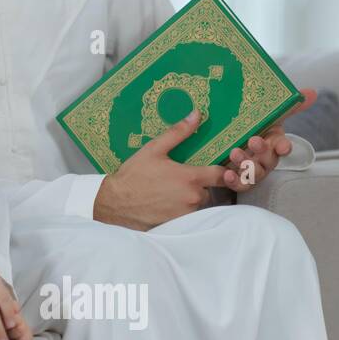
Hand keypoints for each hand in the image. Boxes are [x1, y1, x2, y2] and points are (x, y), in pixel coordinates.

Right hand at [92, 111, 227, 229]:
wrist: (114, 203)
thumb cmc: (133, 175)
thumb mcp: (153, 149)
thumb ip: (178, 133)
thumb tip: (196, 115)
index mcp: (190, 178)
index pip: (222, 174)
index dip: (223, 170)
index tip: (216, 167)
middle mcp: (193, 197)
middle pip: (209, 190)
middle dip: (199, 184)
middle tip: (181, 178)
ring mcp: (186, 213)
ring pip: (198, 203)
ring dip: (189, 197)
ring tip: (170, 189)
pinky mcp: (178, 224)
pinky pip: (187, 214)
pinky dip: (180, 208)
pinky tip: (165, 201)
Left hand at [221, 87, 315, 191]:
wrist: (227, 135)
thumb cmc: (250, 125)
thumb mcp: (265, 112)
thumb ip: (287, 104)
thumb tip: (312, 92)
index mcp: (273, 142)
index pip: (283, 146)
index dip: (284, 146)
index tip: (282, 146)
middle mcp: (265, 158)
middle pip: (269, 160)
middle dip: (263, 152)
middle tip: (253, 141)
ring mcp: (251, 170)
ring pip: (254, 174)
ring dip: (247, 166)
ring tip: (235, 153)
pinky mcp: (236, 177)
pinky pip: (238, 184)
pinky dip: (233, 181)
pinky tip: (226, 174)